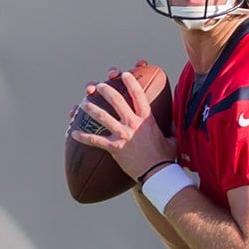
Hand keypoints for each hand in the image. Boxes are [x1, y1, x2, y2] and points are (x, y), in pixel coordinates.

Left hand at [70, 66, 176, 180]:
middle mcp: (133, 124)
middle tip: (98, 86)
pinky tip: (73, 133)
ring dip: (91, 108)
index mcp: (147, 119)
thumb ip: (170, 127)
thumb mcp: (171, 137)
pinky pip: (95, 140)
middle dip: (105, 90)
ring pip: (103, 116)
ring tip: (83, 103)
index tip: (124, 74)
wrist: (158, 173)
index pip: (138, 95)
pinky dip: (83, 137)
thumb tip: (175, 121)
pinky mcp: (114, 147)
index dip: (130, 82)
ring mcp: (123, 135)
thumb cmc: (165, 157)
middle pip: (117, 101)